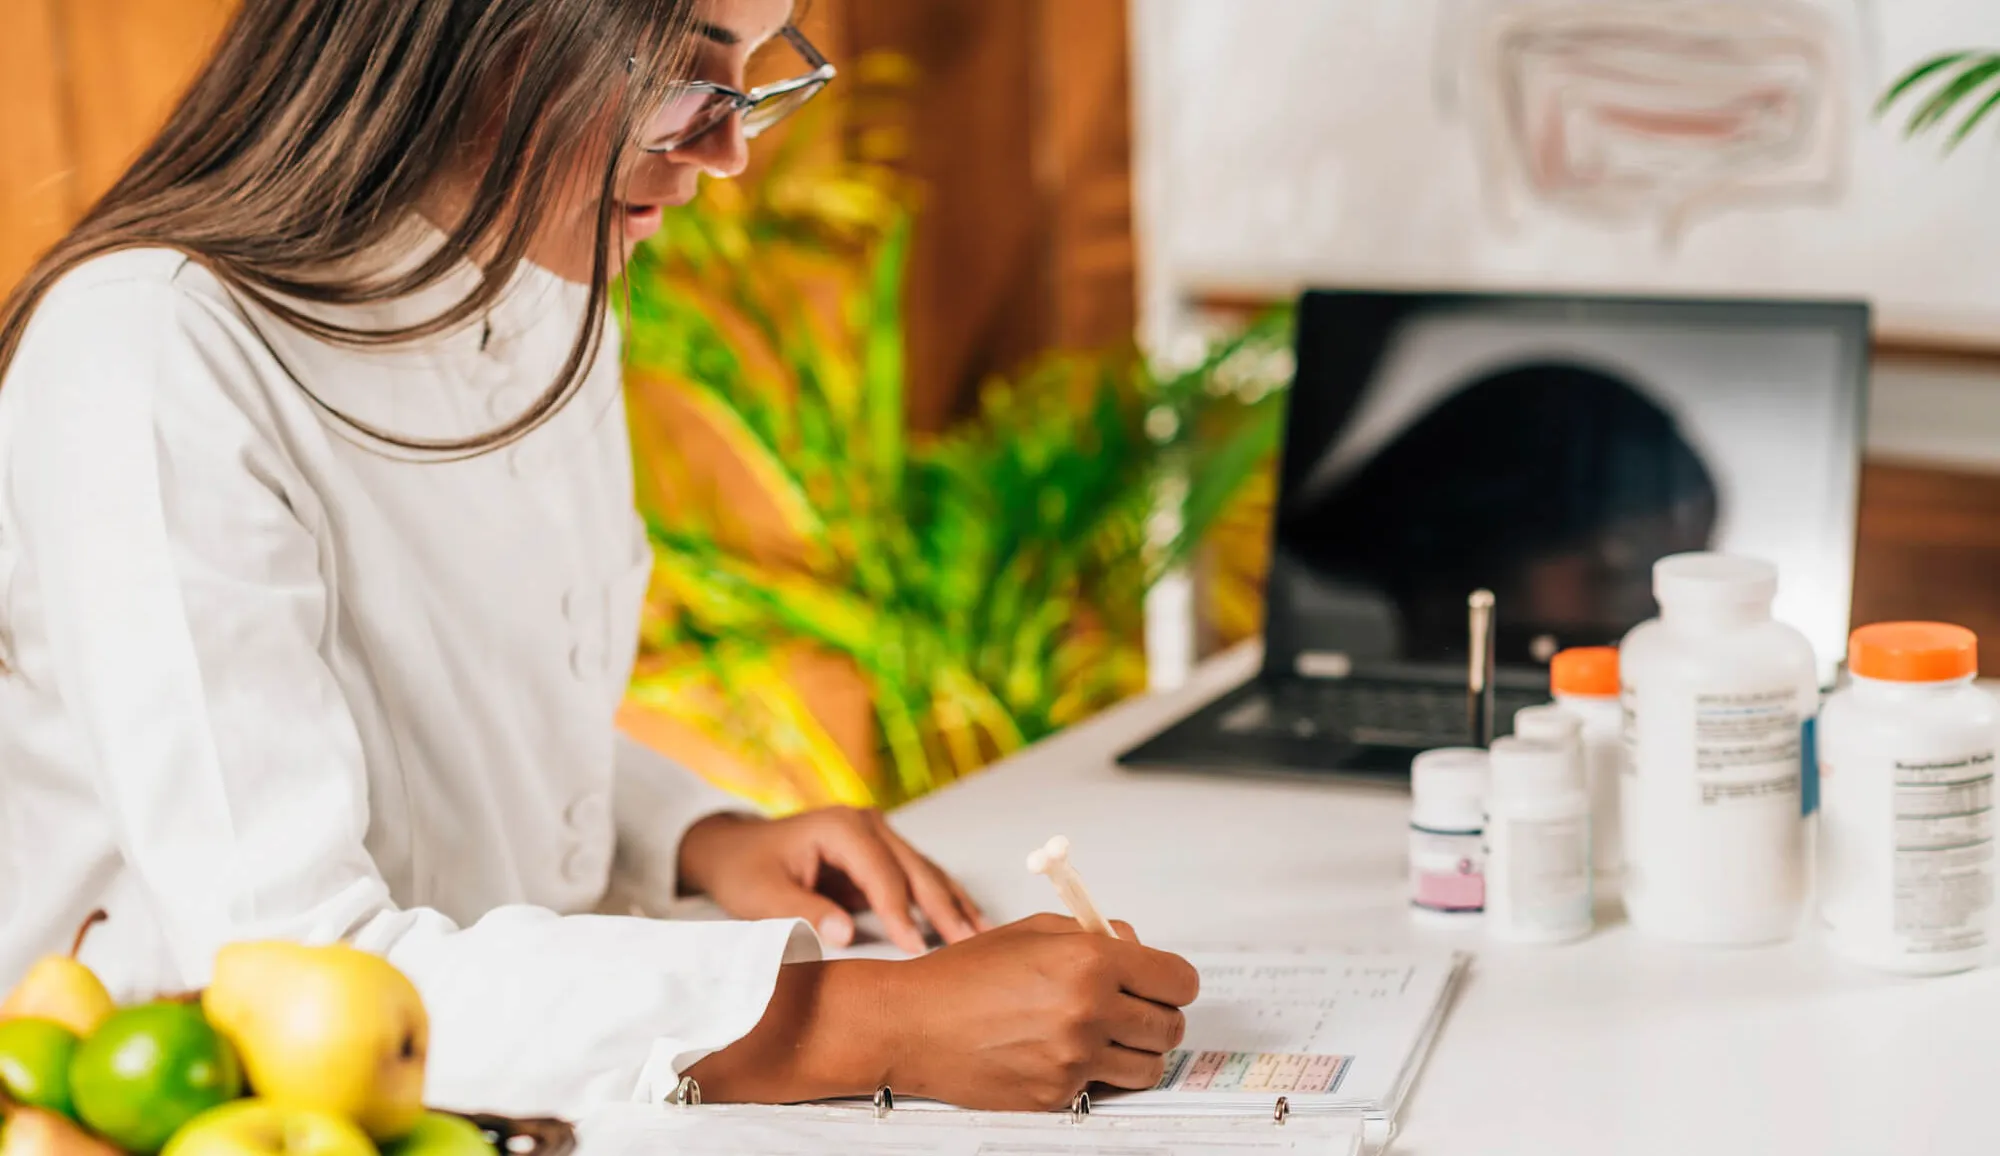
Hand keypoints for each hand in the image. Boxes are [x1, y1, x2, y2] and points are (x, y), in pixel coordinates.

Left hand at [677, 806, 990, 953]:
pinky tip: (966, 920)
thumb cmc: (746, 870)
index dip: (900, 913)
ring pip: (925, 871)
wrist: (734, 849)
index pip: (881, 874)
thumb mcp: (762, 896)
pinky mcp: (881, 853)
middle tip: (969, 943)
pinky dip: (942, 899)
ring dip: (952, 903)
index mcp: (839, 828)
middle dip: (943, 908)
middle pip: (914, 870)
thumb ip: (804, 912)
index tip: (917, 947)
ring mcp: (877, 835)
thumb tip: (845, 935)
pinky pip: (917, 878)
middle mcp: (866, 824)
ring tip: (982, 934)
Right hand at [882, 913, 1200, 1110]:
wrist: (912, 1023)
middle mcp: (1088, 1011)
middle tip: (1131, 1010)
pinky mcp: (1057, 1095)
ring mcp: (1074, 1059)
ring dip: (1135, 1052)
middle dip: (1157, 1017)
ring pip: (1148, 1067)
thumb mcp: (1035, 932)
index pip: (1178, 981)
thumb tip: (1137, 948)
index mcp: (1090, 961)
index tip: (1165, 985)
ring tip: (1103, 1036)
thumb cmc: (965, 974)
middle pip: (1170, 1028)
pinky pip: (1102, 1088)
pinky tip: (1059, 1053)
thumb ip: (1095, 935)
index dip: (1175, 983)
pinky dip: (1091, 1074)